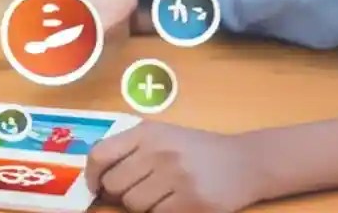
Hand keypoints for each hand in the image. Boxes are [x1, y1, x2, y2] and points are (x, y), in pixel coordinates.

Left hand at [86, 122, 261, 212]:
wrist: (245, 161)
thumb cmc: (197, 150)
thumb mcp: (163, 136)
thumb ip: (131, 150)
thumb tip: (99, 179)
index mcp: (148, 133)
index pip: (101, 154)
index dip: (92, 175)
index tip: (96, 186)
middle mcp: (160, 152)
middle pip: (115, 185)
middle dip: (123, 193)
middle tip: (141, 190)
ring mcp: (177, 177)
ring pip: (134, 205)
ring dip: (144, 205)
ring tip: (164, 194)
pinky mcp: (193, 202)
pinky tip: (179, 202)